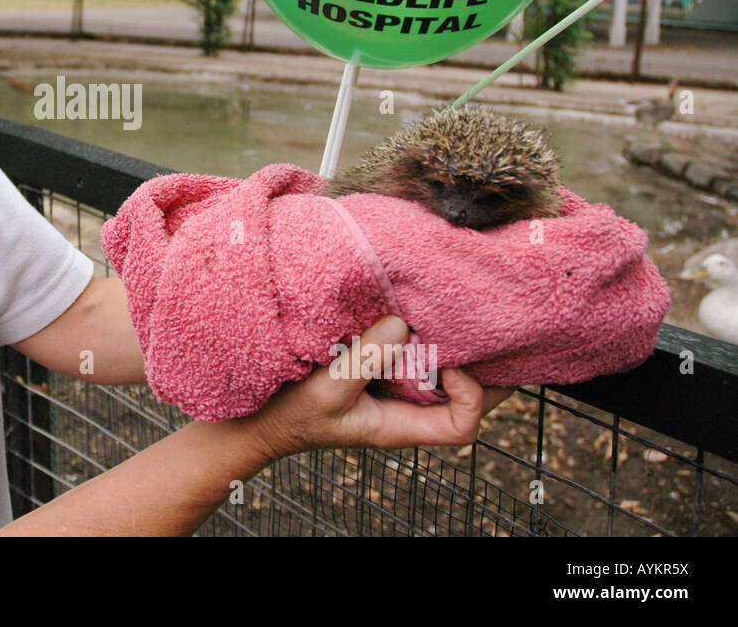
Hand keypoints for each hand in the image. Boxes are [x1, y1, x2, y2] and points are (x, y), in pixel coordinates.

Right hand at [246, 314, 513, 460]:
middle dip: (477, 365)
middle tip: (473, 326)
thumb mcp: (326, 388)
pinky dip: (420, 337)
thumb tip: (402, 325)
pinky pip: (413, 358)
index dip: (471, 393)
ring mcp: (393, 392)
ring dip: (448, 347)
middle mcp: (405, 410)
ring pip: (442, 375)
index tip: (451, 362)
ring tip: (448, 314)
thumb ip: (365, 360)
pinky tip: (413, 313)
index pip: (462, 424)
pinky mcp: (378, 373)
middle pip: (466, 398)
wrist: (261, 418)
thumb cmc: (291, 414)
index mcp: (399, 426)